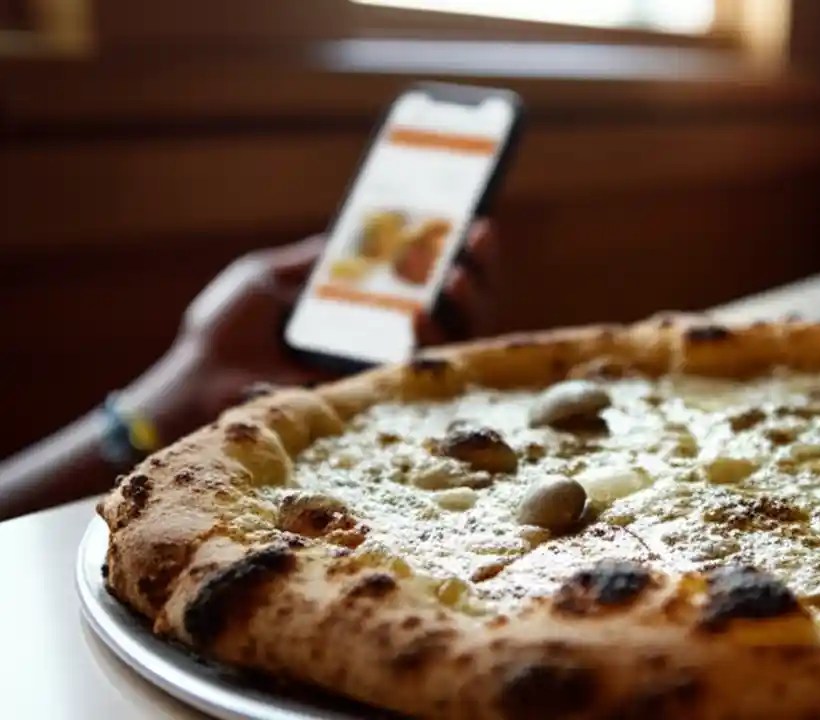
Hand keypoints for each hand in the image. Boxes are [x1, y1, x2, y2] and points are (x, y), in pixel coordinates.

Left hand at [128, 220, 497, 438]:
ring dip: (466, 302)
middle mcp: (382, 339)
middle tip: (478, 235)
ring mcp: (382, 368)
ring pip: (455, 338)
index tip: (472, 217)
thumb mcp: (269, 275)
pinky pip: (422, 370)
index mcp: (361, 310)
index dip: (455, 250)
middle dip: (477, 269)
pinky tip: (421, 313)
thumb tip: (356, 232)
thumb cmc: (223, 332)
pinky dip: (432, 339)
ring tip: (456, 272)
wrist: (197, 380)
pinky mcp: (373, 394)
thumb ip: (315, 258)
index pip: (424, 279)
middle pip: (456, 306)